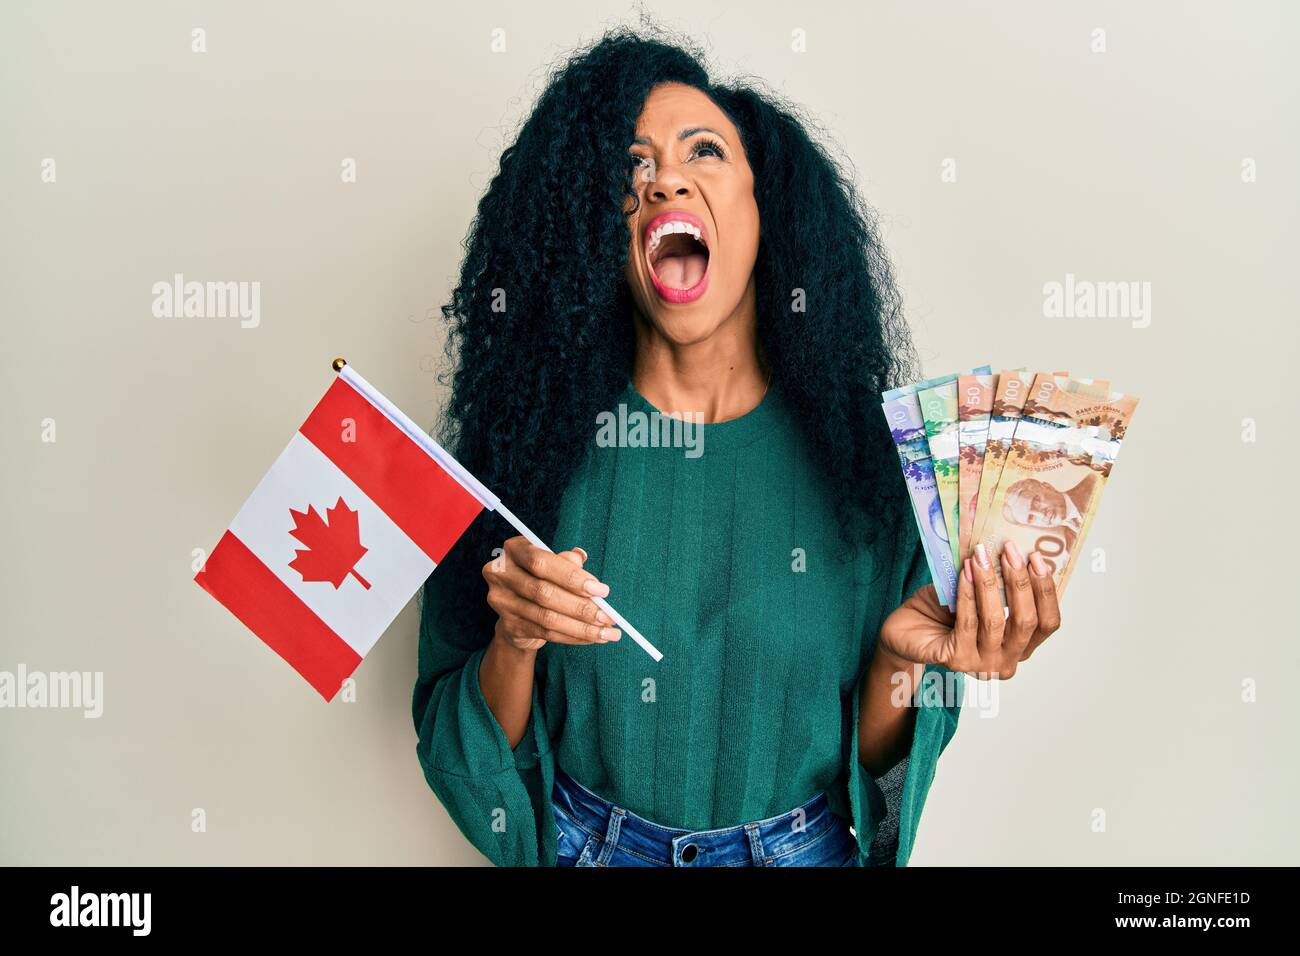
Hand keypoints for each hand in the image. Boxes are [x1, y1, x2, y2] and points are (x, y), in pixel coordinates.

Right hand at [482, 536, 620, 651]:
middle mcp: (501, 574)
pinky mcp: (510, 626)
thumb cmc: (541, 578)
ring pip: (547, 618)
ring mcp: (502, 602)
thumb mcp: (553, 564)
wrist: (517, 608)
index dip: (572, 577)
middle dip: (581, 607)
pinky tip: (591, 638)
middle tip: (608, 616)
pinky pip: (546, 634)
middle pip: (544, 593)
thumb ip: (566, 562)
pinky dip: (573, 637)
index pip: (541, 562)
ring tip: (606, 632)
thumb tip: (581, 558)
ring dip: (581, 627)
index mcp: (514, 550)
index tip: (601, 590)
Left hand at [877, 539, 1061, 678]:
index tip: (1036, 557)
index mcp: (1020, 647)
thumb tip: (1009, 551)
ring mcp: (982, 665)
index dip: (1046, 590)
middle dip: (1020, 582)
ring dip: (989, 583)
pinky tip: (965, 570)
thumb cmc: (944, 612)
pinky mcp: (957, 660)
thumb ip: (996, 584)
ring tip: (982, 555)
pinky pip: (967, 621)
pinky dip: (967, 593)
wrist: (905, 631)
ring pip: (996, 621)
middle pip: (1026, 622)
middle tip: (1010, 550)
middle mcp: (1007, 661)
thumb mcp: (977, 595)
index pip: (1048, 623)